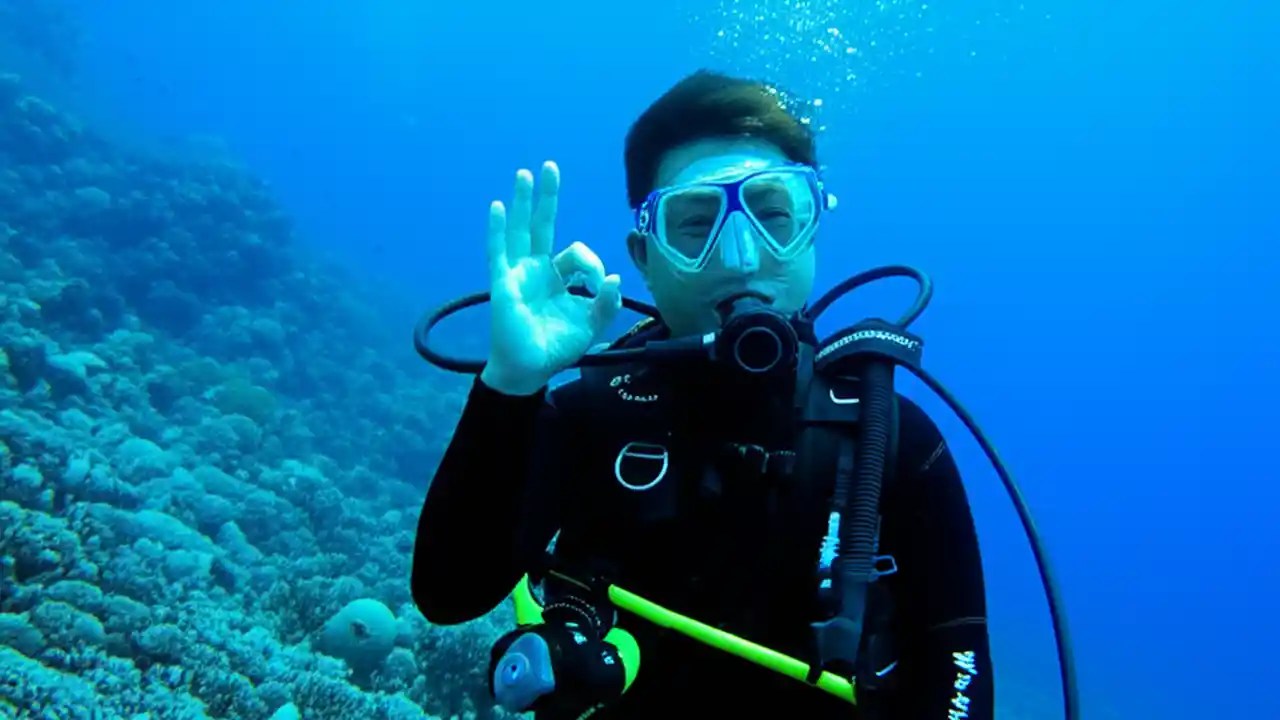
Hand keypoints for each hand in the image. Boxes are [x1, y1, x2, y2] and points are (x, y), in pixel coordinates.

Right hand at [480, 161, 621, 394]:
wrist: (530, 369)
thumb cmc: (556, 346)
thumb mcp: (591, 324)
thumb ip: (606, 302)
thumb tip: (616, 278)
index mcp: (558, 277)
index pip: (577, 253)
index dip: (594, 264)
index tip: (601, 285)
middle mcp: (537, 269)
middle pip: (542, 225)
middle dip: (547, 197)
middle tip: (551, 166)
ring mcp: (518, 273)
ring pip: (520, 230)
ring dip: (522, 201)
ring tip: (524, 173)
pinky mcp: (503, 283)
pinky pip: (498, 252)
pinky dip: (497, 230)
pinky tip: (497, 207)